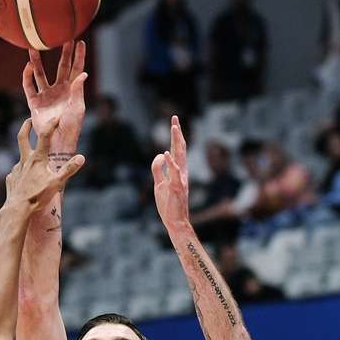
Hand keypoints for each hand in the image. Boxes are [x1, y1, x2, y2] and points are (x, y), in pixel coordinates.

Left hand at [5, 119, 84, 209]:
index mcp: (37, 159)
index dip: (51, 124)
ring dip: (28, 156)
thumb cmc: (38, 195)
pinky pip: (17, 172)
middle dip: (26, 126)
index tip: (56, 118)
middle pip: (22, 137)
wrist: (17, 208)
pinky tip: (26, 180)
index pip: (44, 136)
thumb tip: (81, 158)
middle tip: (29, 120)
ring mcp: (16, 169)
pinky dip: (23, 173)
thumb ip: (69, 169)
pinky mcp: (11, 178)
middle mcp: (25, 160)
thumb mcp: (56, 183)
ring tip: (35, 164)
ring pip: (22, 158)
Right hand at [22, 40, 87, 151]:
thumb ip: (78, 89)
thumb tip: (82, 73)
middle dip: (62, 52)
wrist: (58, 142)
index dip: (78, 55)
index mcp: (72, 90)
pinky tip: (27, 67)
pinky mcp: (35, 103)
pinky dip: (27, 77)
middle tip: (62, 36)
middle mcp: (59, 90)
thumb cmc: (71, 126)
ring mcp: (46, 95)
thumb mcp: (78, 107)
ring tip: (33, 47)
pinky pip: (29, 87)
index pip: (76, 68)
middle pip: (61, 67)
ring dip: (37, 61)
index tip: (80, 41)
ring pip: (41, 74)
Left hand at [151, 115, 190, 230]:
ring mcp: (180, 179)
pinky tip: (166, 153)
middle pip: (180, 149)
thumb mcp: (159, 183)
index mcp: (177, 171)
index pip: (177, 150)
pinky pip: (174, 173)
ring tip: (174, 127)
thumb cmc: (168, 204)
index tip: (174, 122)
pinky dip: (170, 163)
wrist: (175, 221)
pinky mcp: (177, 188)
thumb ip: (158, 169)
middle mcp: (181, 172)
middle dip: (177, 133)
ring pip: (179, 156)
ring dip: (176, 141)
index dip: (175, 136)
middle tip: (174, 118)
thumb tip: (159, 154)